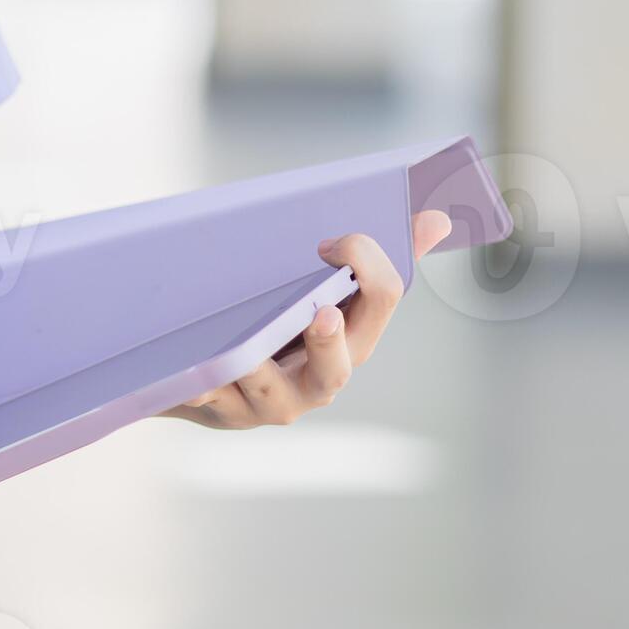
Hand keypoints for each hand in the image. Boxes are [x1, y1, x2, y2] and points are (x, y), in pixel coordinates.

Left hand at [158, 210, 453, 430]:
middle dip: (330, 341)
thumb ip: (375, 260)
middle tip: (322, 313)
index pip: (382, 302)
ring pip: (270, 387)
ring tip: (235, 343)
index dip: (368, 266)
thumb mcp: (326, 294)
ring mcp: (273, 399)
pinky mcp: (226, 410)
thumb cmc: (278, 329)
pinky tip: (190, 374)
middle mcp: (319, 378)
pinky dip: (201, 385)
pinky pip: (213, 398)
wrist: (212, 378)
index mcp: (351, 340)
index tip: (331, 242)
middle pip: (338, 364)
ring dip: (253, 360)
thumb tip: (439, 219)